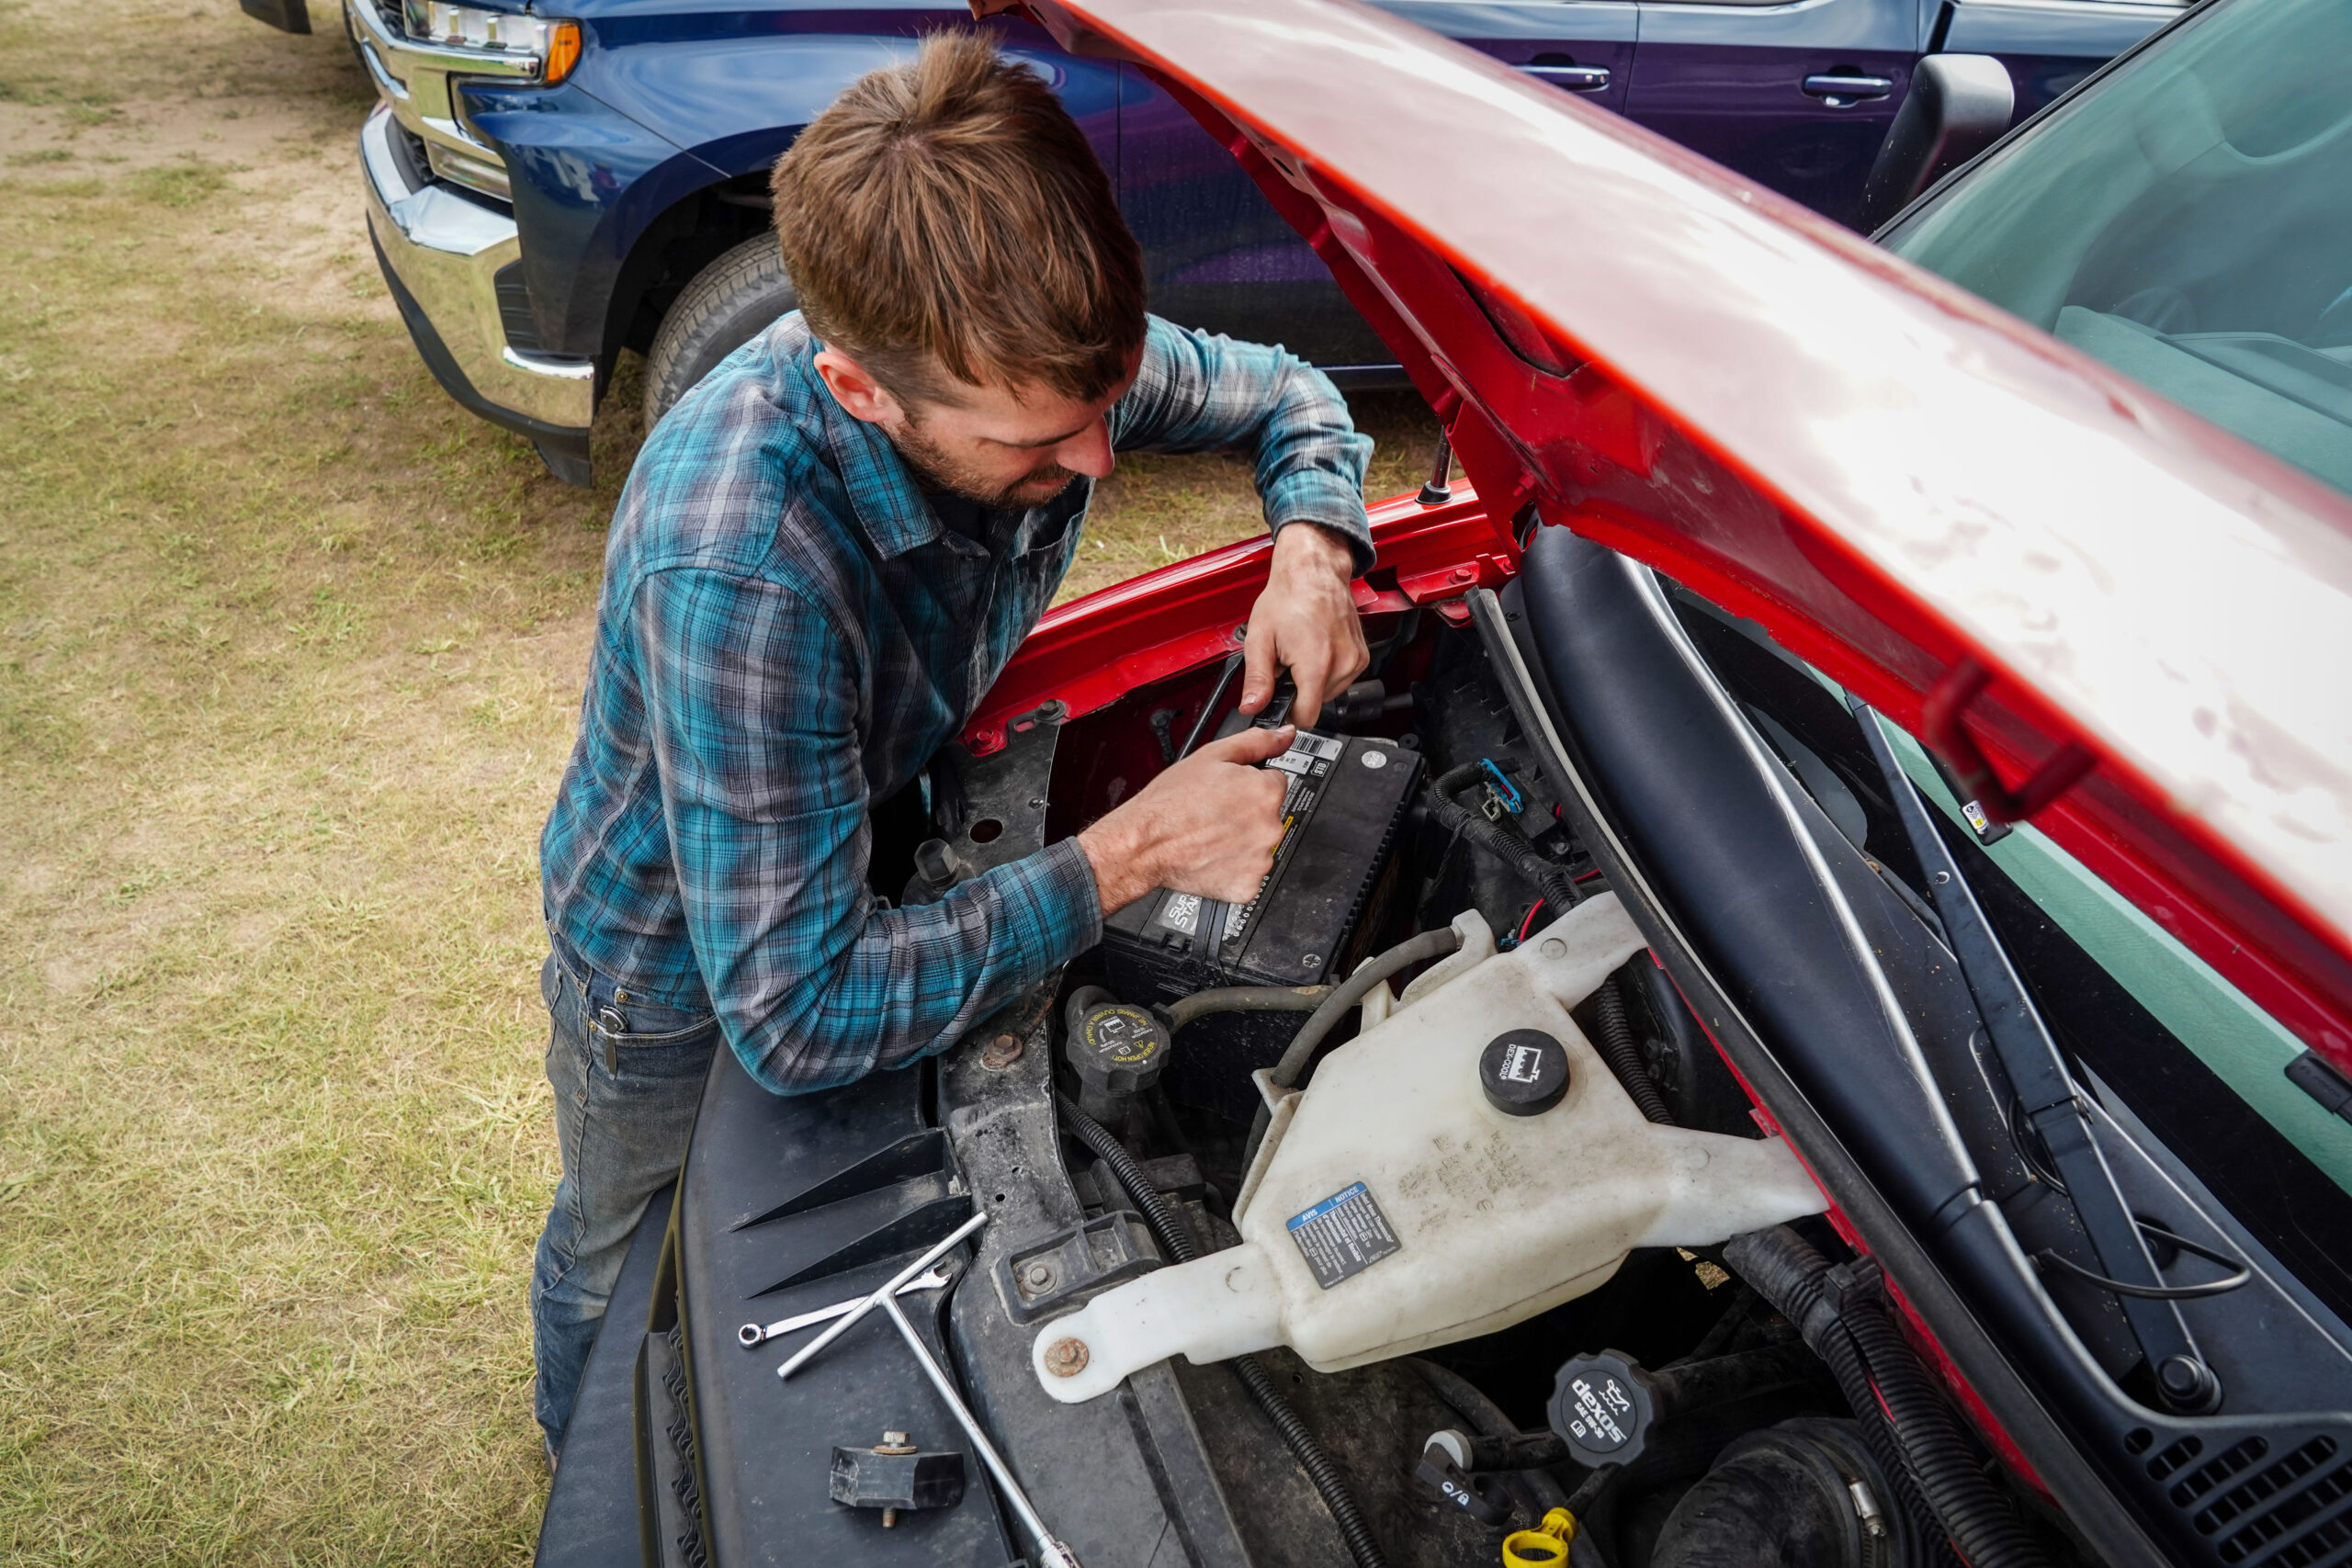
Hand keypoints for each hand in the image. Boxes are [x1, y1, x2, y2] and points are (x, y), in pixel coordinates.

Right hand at [1078, 725, 1295, 913]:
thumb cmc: (1170, 802)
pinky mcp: (1248, 886)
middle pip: (1268, 816)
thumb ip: (1256, 742)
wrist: (1145, 844)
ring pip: (1259, 845)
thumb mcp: (1211, 756)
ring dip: (1242, 842)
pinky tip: (1213, 856)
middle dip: (1247, 815)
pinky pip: (1249, 874)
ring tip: (1211, 835)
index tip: (1231, 794)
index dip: (1249, 786)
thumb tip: (1284, 734)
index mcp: (1266, 792)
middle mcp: (1270, 827)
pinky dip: (1234, 869)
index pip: (1275, 784)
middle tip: (1216, 815)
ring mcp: (1260, 859)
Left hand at [1240, 522, 1367, 727]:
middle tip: (1287, 661)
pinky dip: (1327, 671)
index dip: (1287, 713)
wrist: (1314, 571)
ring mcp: (1356, 660)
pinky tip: (1317, 648)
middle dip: (1298, 690)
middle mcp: (1342, 664)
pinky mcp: (1362, 657)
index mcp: (1316, 664)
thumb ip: (1257, 679)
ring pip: (1329, 693)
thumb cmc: (1288, 597)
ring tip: (1302, 652)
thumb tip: (1252, 707)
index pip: (1305, 717)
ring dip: (1312, 681)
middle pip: (1316, 704)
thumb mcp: (1260, 639)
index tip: (1278, 701)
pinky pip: (1341, 679)